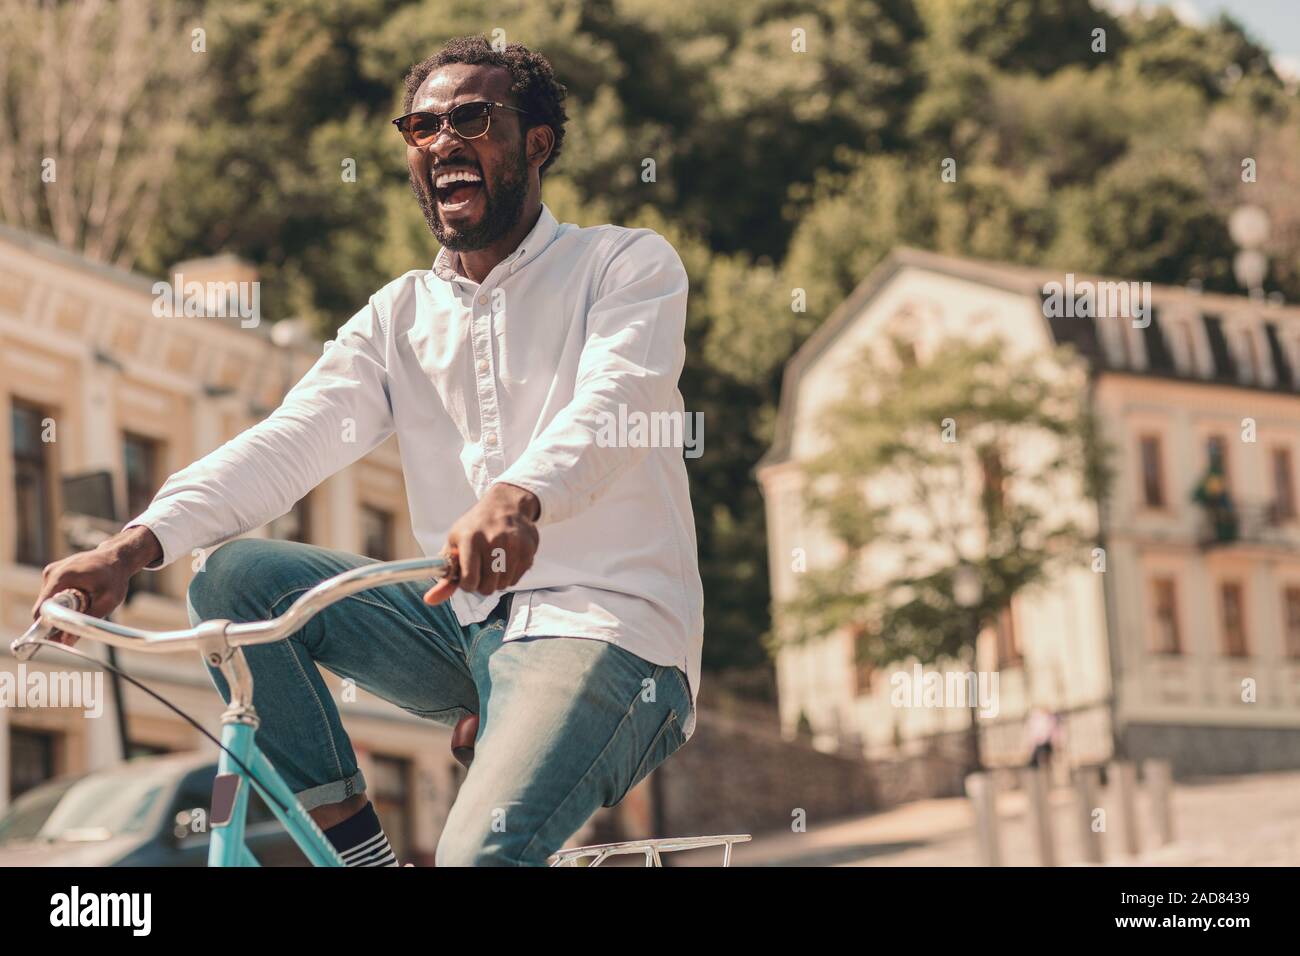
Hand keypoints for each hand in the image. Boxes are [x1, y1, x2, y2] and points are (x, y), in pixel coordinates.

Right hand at [31, 526, 161, 643]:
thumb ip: (87, 621)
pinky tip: (81, 598)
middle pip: (44, 607)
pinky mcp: (53, 573)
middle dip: (56, 619)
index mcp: (61, 577)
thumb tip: (66, 642)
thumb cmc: (115, 578)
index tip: (54, 639)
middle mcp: (51, 572)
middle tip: (74, 627)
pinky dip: (63, 601)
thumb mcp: (107, 601)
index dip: (45, 626)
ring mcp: (51, 571)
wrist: (118, 557)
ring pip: (48, 601)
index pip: (42, 608)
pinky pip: (53, 594)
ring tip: (85, 605)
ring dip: (62, 609)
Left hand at [423, 483, 538, 604]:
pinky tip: (507, 559)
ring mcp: (513, 544)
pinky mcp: (528, 548)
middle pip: (487, 588)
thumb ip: (445, 576)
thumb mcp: (454, 544)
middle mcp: (493, 540)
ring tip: (494, 562)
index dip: (467, 584)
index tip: (467, 576)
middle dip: (482, 584)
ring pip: (504, 585)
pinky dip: (510, 575)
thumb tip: (430, 600)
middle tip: (481, 569)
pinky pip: (517, 579)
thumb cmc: (475, 527)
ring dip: (497, 580)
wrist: (505, 505)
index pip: (469, 581)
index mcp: (470, 539)